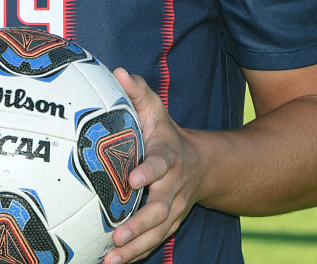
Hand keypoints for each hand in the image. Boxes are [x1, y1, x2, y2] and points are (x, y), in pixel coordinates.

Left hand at [102, 68, 205, 263]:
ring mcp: (174, 210)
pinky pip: (154, 243)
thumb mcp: (156, 111)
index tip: (132, 179)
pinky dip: (137, 255)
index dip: (148, 171)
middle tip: (118, 235)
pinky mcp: (169, 225)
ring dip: (136, 248)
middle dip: (139, 224)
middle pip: (160, 209)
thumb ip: (138, 92)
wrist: (204, 165)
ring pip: (158, 232)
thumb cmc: (166, 135)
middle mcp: (173, 188)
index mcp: (168, 158)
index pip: (159, 164)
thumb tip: (118, 72)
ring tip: (112, 259)